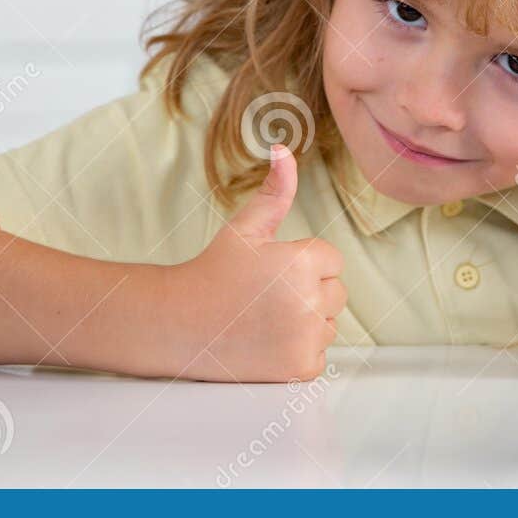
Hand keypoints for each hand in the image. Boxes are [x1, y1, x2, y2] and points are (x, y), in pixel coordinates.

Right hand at [158, 143, 346, 381]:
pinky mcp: (300, 369)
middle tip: (266, 295)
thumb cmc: (214, 271)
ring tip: (265, 318)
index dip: (302, 263)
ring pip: (329, 323)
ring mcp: (306, 338)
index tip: (270, 270)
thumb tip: (285, 149)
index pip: (332, 260)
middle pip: (336, 292)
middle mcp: (310, 301)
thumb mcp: (245, 227)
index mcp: (304, 263)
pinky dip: (297, 350)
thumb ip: (275, 191)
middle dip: (309, 291)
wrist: (180, 325)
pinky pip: (318, 353)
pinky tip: (266, 342)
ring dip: (306, 321)